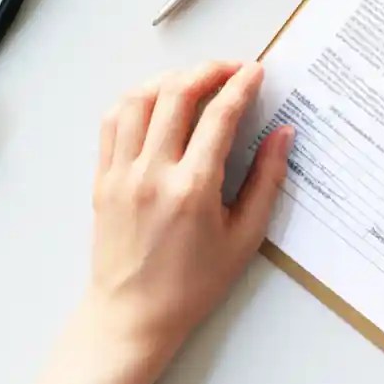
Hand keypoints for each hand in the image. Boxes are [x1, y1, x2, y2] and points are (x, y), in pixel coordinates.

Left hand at [9, 61, 293, 383]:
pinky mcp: (102, 178)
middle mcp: (153, 173)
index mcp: (193, 189)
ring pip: (139, 98)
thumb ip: (266, 181)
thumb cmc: (192, 285)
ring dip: (170, 79)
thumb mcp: (244, 238)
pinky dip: (135, 99)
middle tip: (230, 68)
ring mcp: (122, 173)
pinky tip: (155, 99)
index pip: (219, 115)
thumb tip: (282, 135)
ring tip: (194, 80)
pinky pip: (112, 121)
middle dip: (208, 70)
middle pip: (177, 94)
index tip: (256, 72)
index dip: (241, 85)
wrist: (132, 316)